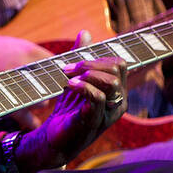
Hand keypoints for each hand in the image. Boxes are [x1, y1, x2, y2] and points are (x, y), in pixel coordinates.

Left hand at [27, 31, 127, 167]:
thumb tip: (85, 33)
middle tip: (68, 68)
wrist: (54, 139)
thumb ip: (81, 57)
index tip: (73, 61)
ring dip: (87, 73)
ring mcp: (109, 113)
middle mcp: (118, 102)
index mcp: (117, 91)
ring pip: (112, 82)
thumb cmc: (68, 110)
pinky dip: (83, 86)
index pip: (119, 63)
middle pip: (117, 68)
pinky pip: (98, 98)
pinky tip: (69, 85)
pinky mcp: (95, 121)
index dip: (97, 57)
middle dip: (90, 62)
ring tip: (68, 78)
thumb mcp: (75, 79)